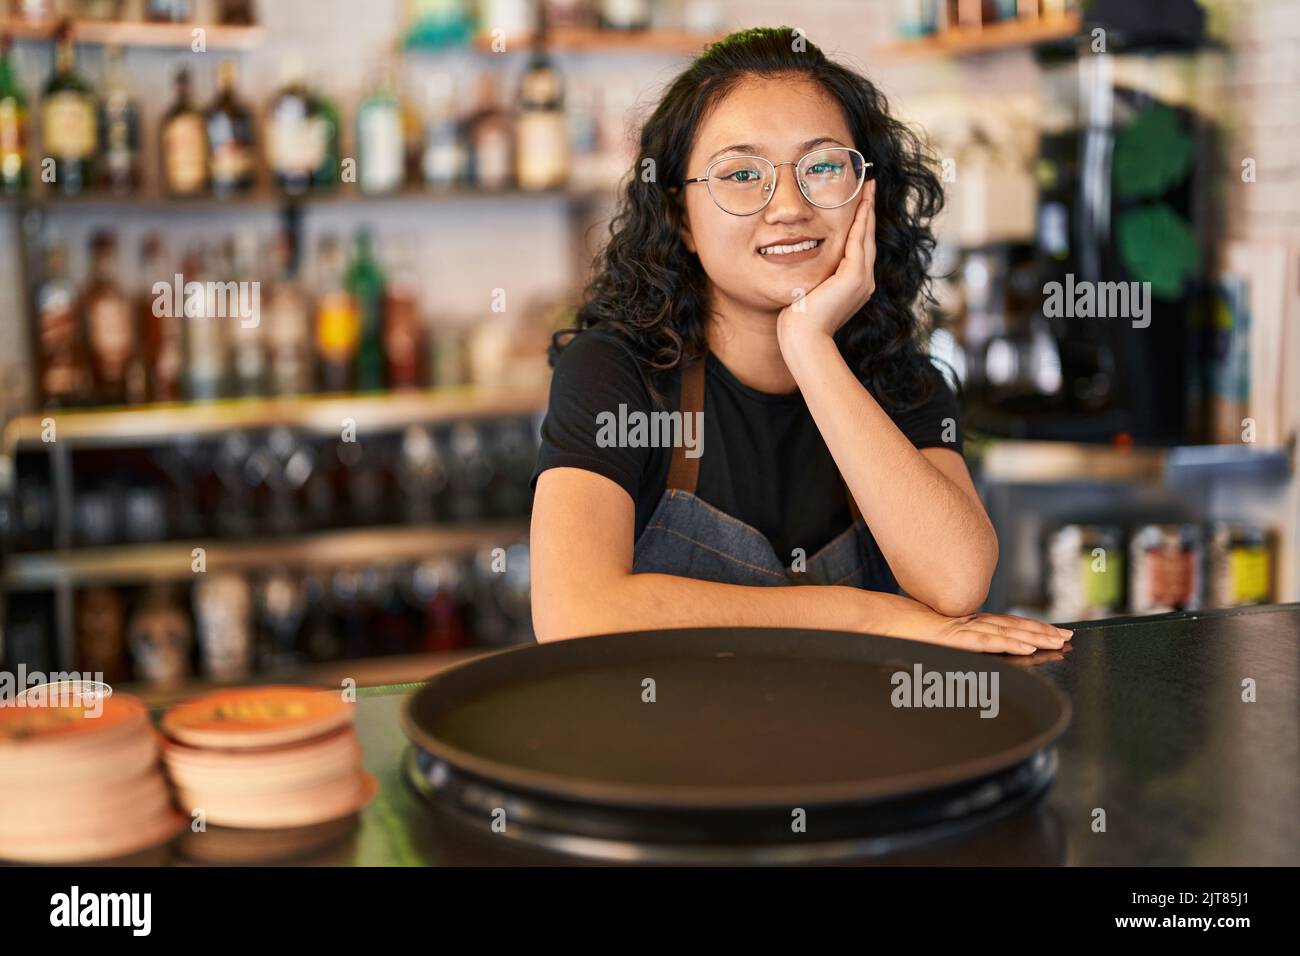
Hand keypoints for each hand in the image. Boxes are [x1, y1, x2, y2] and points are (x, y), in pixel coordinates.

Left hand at [776, 179, 876, 350]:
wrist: (803, 340)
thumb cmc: (798, 323)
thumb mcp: (807, 294)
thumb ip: (812, 279)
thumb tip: (799, 267)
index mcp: (854, 285)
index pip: (859, 247)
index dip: (860, 223)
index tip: (859, 202)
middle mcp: (864, 281)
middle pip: (867, 237)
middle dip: (868, 210)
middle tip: (868, 186)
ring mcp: (862, 279)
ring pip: (866, 235)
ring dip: (868, 209)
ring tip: (867, 188)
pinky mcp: (854, 277)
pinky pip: (859, 240)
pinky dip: (861, 220)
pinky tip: (860, 203)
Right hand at [861, 591, 1071, 655]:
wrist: (874, 618)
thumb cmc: (893, 630)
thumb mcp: (924, 641)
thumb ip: (942, 647)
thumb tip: (948, 657)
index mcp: (961, 624)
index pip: (1002, 625)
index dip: (1027, 628)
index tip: (1048, 632)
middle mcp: (966, 622)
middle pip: (1012, 626)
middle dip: (1042, 630)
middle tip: (1068, 635)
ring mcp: (961, 628)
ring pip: (1007, 631)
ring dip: (1035, 636)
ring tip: (1059, 639)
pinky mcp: (953, 636)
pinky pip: (987, 641)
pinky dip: (1010, 642)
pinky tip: (1028, 646)